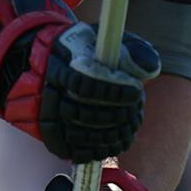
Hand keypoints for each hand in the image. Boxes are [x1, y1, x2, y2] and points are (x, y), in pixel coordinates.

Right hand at [0, 0, 158, 162]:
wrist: (42, 65)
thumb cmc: (82, 52)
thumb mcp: (104, 40)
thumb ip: (130, 50)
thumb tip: (148, 70)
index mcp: (59, 61)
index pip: (85, 82)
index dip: (113, 91)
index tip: (135, 91)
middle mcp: (47, 89)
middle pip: (83, 112)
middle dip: (117, 115)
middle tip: (135, 112)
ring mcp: (45, 114)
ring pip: (79, 133)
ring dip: (112, 134)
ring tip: (129, 126)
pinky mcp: (49, 134)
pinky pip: (72, 150)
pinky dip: (97, 150)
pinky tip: (115, 142)